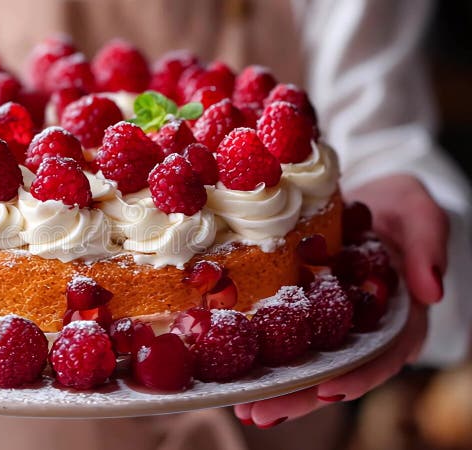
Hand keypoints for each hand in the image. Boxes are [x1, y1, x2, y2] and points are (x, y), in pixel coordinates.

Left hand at [234, 174, 446, 425]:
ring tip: (243, 410)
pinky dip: (261, 361)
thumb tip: (432, 290)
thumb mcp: (416, 210)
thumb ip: (428, 243)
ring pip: (308, 366)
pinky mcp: (303, 314)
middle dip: (302, 397)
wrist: (357, 196)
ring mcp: (332, 325)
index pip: (383, 353)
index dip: (359, 374)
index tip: (329, 390)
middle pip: (337, 371)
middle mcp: (364, 329)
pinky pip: (283, 341)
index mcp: (399, 314)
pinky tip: (233, 378)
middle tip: (263, 413)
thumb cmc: (394, 204)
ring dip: (278, 392)